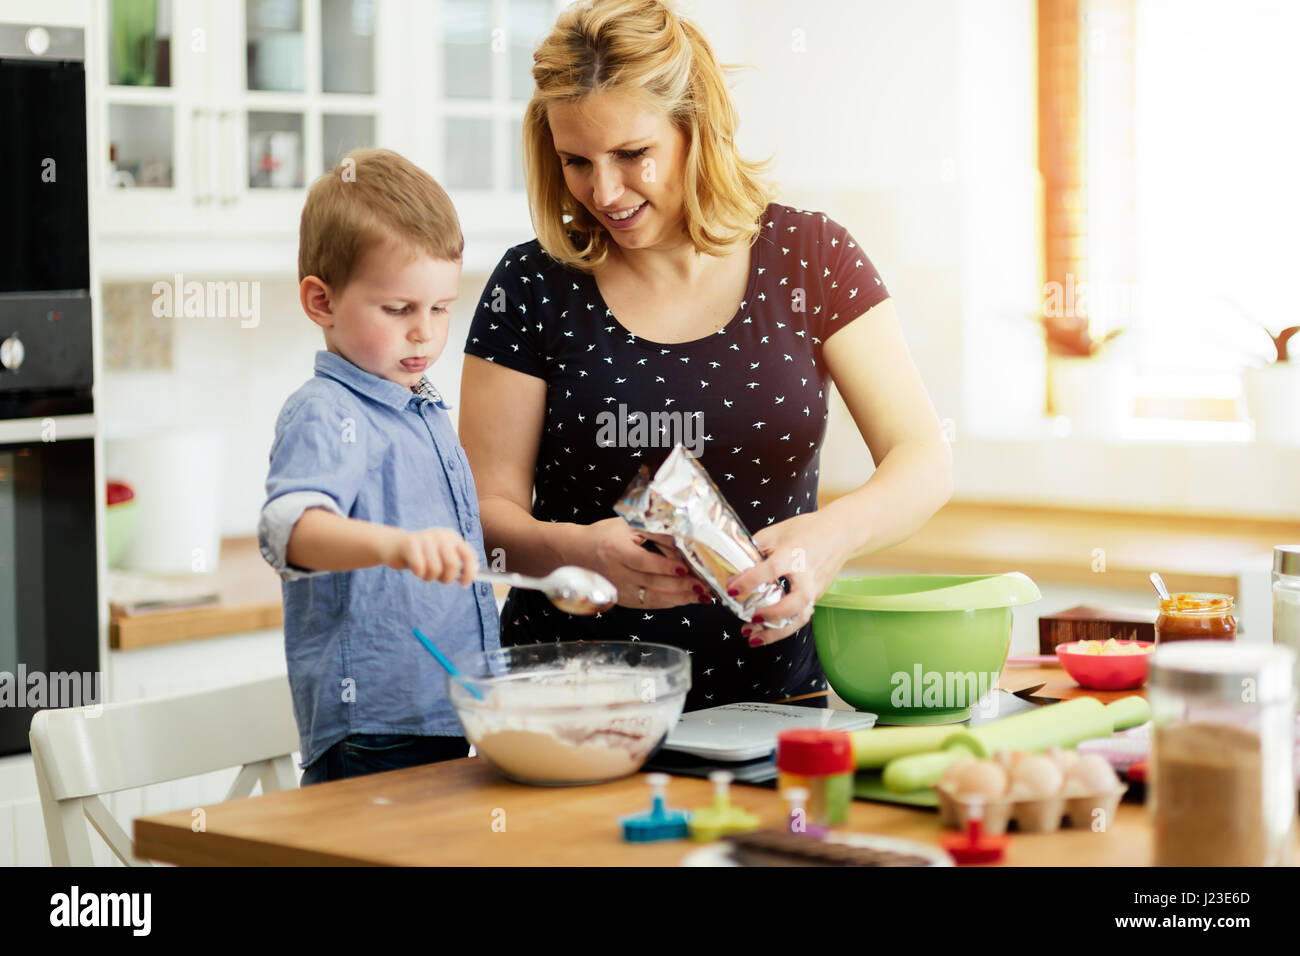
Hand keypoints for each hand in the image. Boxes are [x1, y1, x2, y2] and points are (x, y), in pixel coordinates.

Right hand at [382, 527, 478, 585]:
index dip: (469, 572)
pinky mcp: (410, 543)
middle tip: (439, 579)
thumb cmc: (421, 556)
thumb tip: (467, 578)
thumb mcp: (440, 557)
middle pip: (453, 564)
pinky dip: (418, 574)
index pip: (468, 554)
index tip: (464, 584)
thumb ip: (454, 565)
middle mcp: (441, 535)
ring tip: (423, 571)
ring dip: (429, 577)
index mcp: (452, 537)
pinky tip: (414, 568)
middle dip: (446, 578)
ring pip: (435, 569)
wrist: (393, 546)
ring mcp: (426, 538)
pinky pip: (420, 568)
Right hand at [576, 517, 710, 609]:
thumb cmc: (604, 535)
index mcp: (616, 551)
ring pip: (652, 598)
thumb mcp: (626, 526)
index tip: (686, 569)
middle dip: (680, 586)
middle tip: (703, 586)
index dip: (665, 567)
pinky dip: (669, 603)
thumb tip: (683, 541)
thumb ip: (652, 532)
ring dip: (679, 599)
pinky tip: (686, 600)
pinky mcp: (622, 600)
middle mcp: (617, 574)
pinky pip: (648, 605)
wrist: (575, 553)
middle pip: (651, 583)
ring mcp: (619, 590)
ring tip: (701, 596)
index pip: (643, 562)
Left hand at [723, 512, 849, 646]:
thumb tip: (736, 565)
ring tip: (753, 638)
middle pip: (793, 604)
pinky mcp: (816, 598)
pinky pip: (800, 616)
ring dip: (776, 632)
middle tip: (750, 617)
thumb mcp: (777, 531)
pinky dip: (784, 627)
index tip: (732, 589)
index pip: (770, 571)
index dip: (749, 581)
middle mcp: (806, 577)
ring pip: (799, 618)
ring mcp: (814, 590)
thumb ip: (756, 547)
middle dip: (770, 615)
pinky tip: (767, 631)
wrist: (840, 534)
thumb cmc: (808, 530)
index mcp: (793, 555)